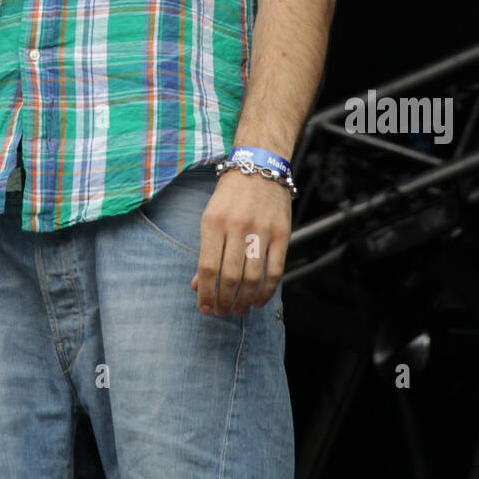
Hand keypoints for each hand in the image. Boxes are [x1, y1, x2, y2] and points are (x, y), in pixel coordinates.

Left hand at [191, 170, 290, 317]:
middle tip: (221, 312)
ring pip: (253, 277)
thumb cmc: (230, 195)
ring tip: (238, 310)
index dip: (205, 293)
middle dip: (224, 301)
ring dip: (244, 300)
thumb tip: (197, 285)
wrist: (259, 166)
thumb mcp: (210, 216)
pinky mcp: (281, 234)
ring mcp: (261, 230)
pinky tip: (258, 300)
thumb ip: (205, 251)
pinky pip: (275, 271)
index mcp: (213, 221)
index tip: (205, 308)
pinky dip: (267, 291)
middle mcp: (237, 226)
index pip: (207, 267)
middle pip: (230, 276)